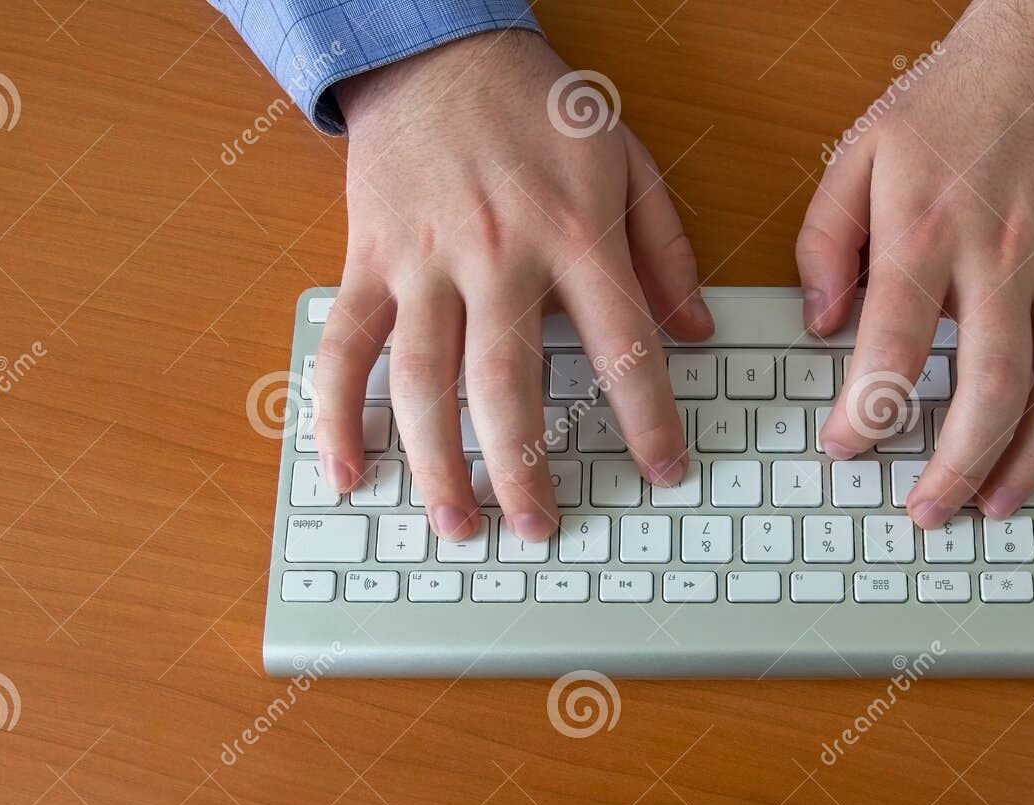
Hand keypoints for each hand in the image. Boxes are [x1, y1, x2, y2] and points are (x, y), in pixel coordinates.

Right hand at [314, 31, 711, 540]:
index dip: (649, 419)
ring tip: (458, 525)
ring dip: (437, 463)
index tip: (664, 471)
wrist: (437, 46)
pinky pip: (345, 346)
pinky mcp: (367, 260)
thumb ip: (664, 250)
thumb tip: (696, 331)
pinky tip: (348, 470)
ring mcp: (424, 262)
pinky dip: (337, 412)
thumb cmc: (538, 109)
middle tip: (539, 528)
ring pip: (422, 380)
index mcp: (574, 234)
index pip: (623, 347)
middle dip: (525, 469)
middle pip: (508, 385)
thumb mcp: (627, 162)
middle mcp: (497, 256)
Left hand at [797, 0, 1033, 528]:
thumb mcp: (858, 152)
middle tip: (928, 512)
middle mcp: (1006, 255)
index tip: (845, 448)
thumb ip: (826, 241)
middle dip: (958, 465)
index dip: (868, 412)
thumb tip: (819, 325)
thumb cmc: (950, 106)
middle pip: (992, 386)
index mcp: (930, 231)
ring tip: (998, 506)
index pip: (895, 345)